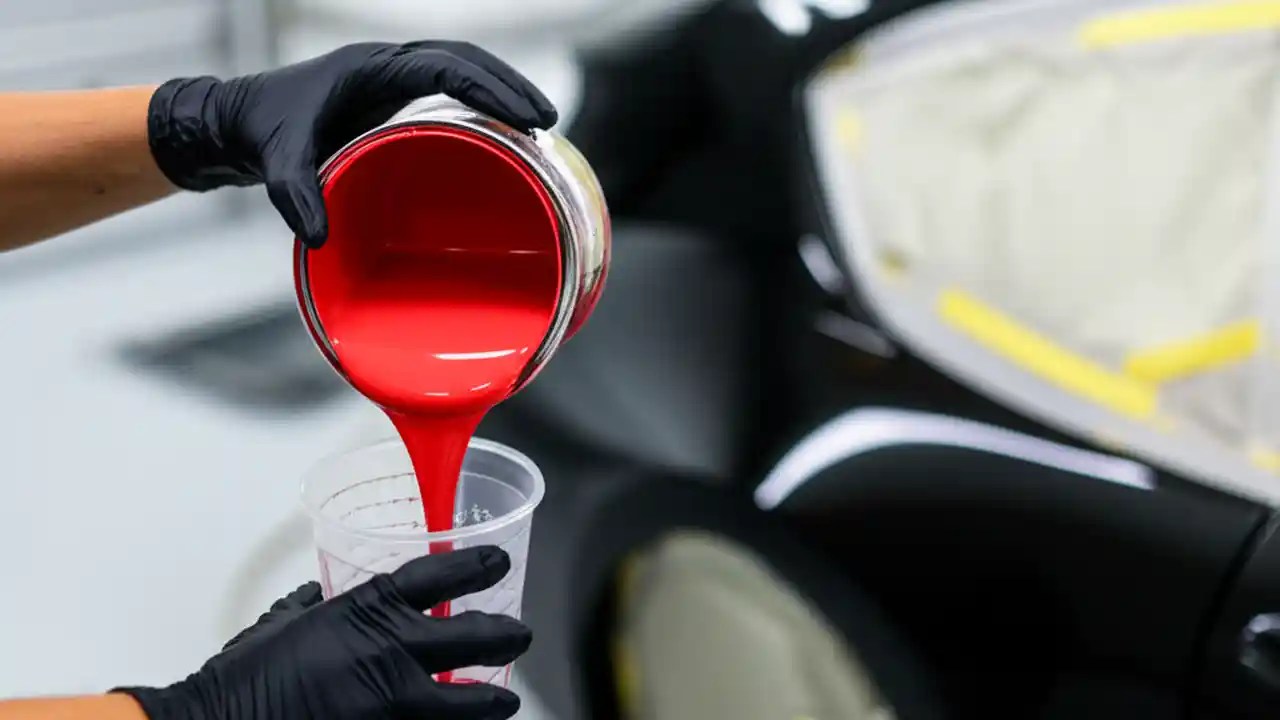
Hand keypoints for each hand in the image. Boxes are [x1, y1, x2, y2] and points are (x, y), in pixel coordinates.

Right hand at [116, 546, 531, 719]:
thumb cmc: (241, 679)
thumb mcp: (283, 624)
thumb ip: (319, 606)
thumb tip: (329, 594)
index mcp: (365, 613)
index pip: (440, 575)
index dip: (477, 565)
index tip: (496, 563)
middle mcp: (390, 656)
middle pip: (478, 637)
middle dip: (508, 635)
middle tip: (518, 634)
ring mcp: (394, 709)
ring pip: (472, 704)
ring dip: (491, 701)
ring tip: (502, 701)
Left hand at [147, 41, 558, 247]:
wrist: (238, 119)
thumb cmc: (260, 132)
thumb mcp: (275, 163)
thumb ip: (294, 194)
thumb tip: (320, 239)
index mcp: (370, 67)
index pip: (446, 65)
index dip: (491, 87)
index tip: (527, 116)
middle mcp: (387, 64)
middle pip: (466, 59)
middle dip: (510, 85)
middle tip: (547, 122)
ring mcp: (392, 77)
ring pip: (462, 68)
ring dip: (502, 90)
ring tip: (539, 126)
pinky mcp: (392, 95)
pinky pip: (448, 88)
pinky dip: (481, 103)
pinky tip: (501, 132)